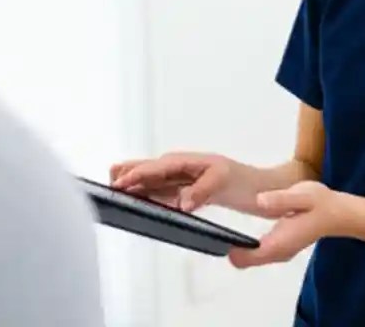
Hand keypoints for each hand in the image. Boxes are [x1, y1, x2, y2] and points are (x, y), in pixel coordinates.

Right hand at [110, 152, 251, 212]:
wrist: (257, 188)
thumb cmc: (242, 180)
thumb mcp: (223, 181)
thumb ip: (201, 190)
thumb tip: (182, 203)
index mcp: (185, 161)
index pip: (155, 167)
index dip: (136, 174)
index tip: (120, 183)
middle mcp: (179, 168)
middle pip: (146, 170)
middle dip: (126, 175)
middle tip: (107, 185)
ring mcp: (180, 180)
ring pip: (150, 181)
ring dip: (133, 185)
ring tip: (114, 192)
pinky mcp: (184, 193)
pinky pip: (159, 193)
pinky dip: (146, 196)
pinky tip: (138, 203)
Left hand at [228, 181, 347, 268]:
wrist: (337, 214)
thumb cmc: (320, 203)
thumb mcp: (302, 194)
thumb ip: (281, 199)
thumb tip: (260, 201)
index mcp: (279, 242)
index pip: (246, 256)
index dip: (229, 246)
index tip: (218, 230)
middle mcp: (277, 253)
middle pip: (243, 261)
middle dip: (228, 247)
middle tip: (215, 227)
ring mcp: (279, 254)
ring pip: (249, 259)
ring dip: (236, 248)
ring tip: (224, 227)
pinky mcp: (280, 249)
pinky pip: (256, 254)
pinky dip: (245, 247)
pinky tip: (241, 230)